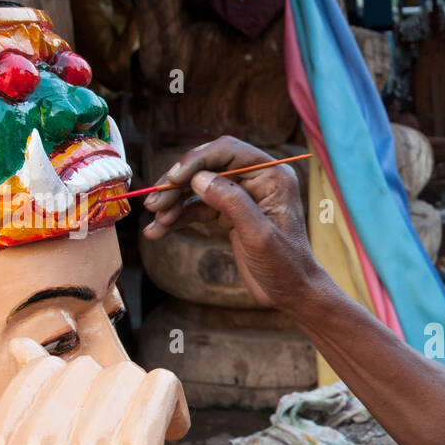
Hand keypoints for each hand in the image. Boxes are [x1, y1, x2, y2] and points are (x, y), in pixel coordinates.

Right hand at [0, 339, 189, 444]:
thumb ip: (29, 406)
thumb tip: (24, 347)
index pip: (43, 371)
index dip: (79, 387)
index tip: (98, 419)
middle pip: (86, 371)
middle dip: (111, 395)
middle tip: (125, 433)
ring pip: (125, 375)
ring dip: (142, 399)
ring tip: (146, 435)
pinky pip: (160, 387)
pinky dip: (173, 403)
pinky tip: (173, 432)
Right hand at [143, 137, 315, 308]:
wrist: (291, 293)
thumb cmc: (284, 265)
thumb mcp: (259, 235)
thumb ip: (232, 203)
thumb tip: (199, 178)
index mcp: (272, 175)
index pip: (227, 151)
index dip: (196, 161)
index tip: (172, 180)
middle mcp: (256, 179)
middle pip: (207, 167)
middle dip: (178, 184)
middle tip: (153, 203)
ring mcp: (242, 195)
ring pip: (198, 188)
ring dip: (173, 203)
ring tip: (155, 222)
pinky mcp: (230, 213)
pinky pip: (198, 208)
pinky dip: (178, 217)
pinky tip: (158, 230)